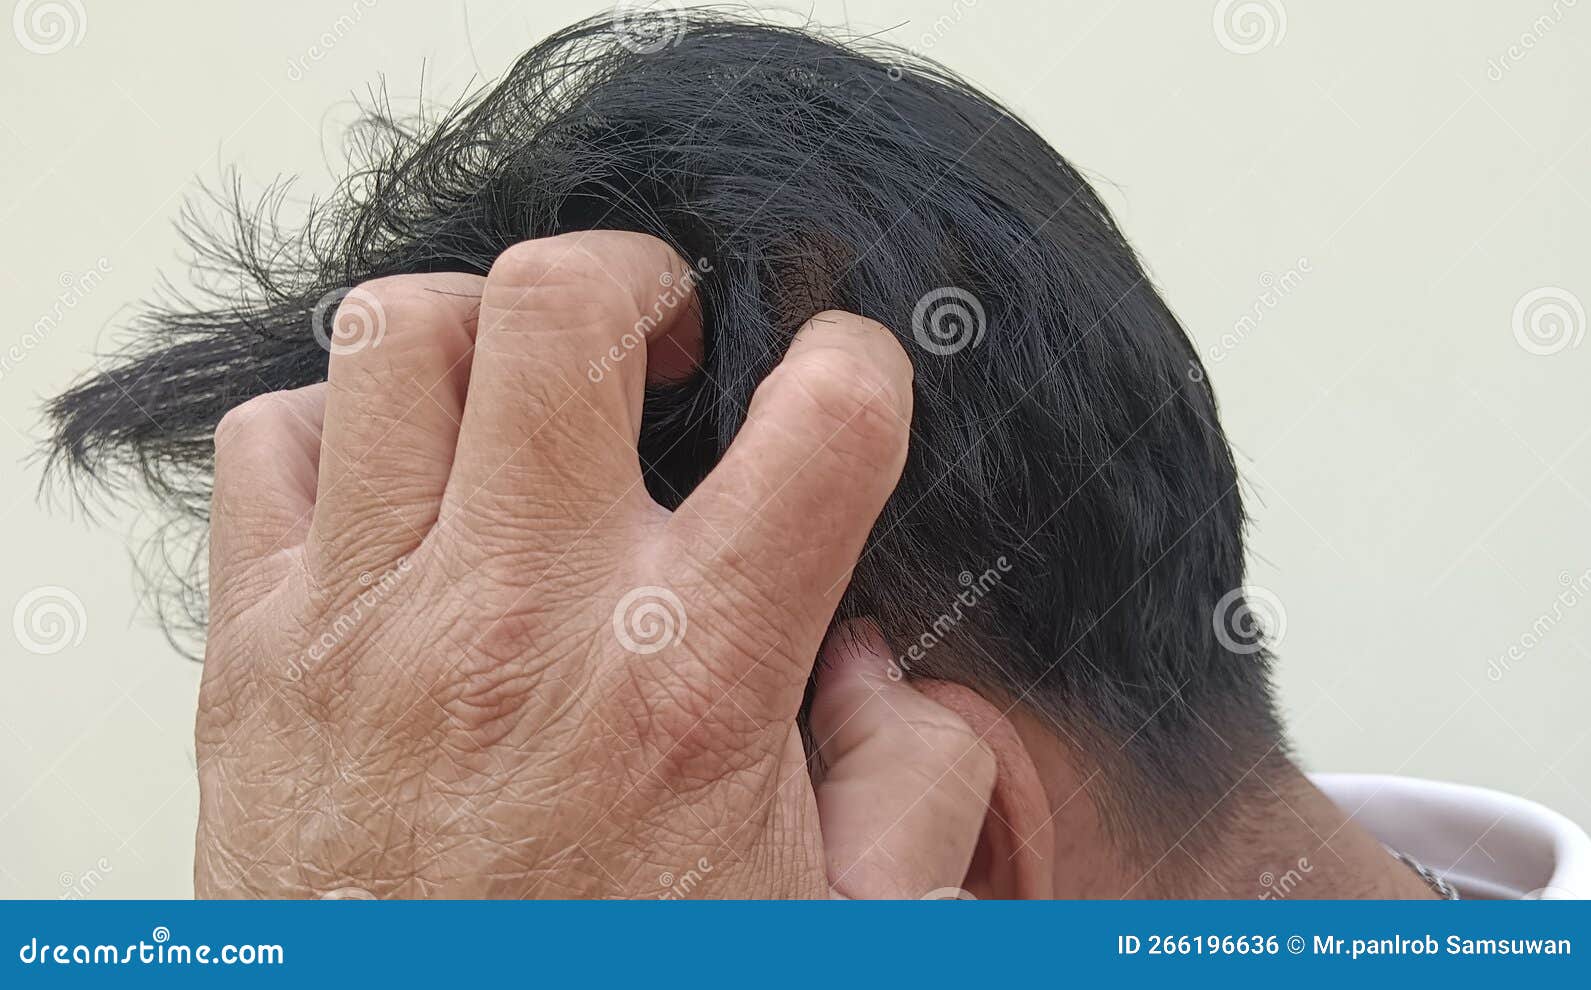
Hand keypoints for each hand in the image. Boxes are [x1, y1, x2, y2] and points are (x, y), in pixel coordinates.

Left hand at [197, 232, 996, 897]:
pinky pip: (272, 445)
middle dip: (637, 280)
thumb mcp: (843, 930)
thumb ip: (913, 779)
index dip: (858, 370)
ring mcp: (372, 623)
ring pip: (398, 337)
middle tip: (661, 337)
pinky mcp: (261, 657)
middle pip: (561, 305)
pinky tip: (400, 489)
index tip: (839, 395)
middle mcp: (523, 620)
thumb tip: (878, 669)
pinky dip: (340, 427)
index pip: (824, 419)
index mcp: (691, 679)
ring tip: (526, 394)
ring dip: (483, 333)